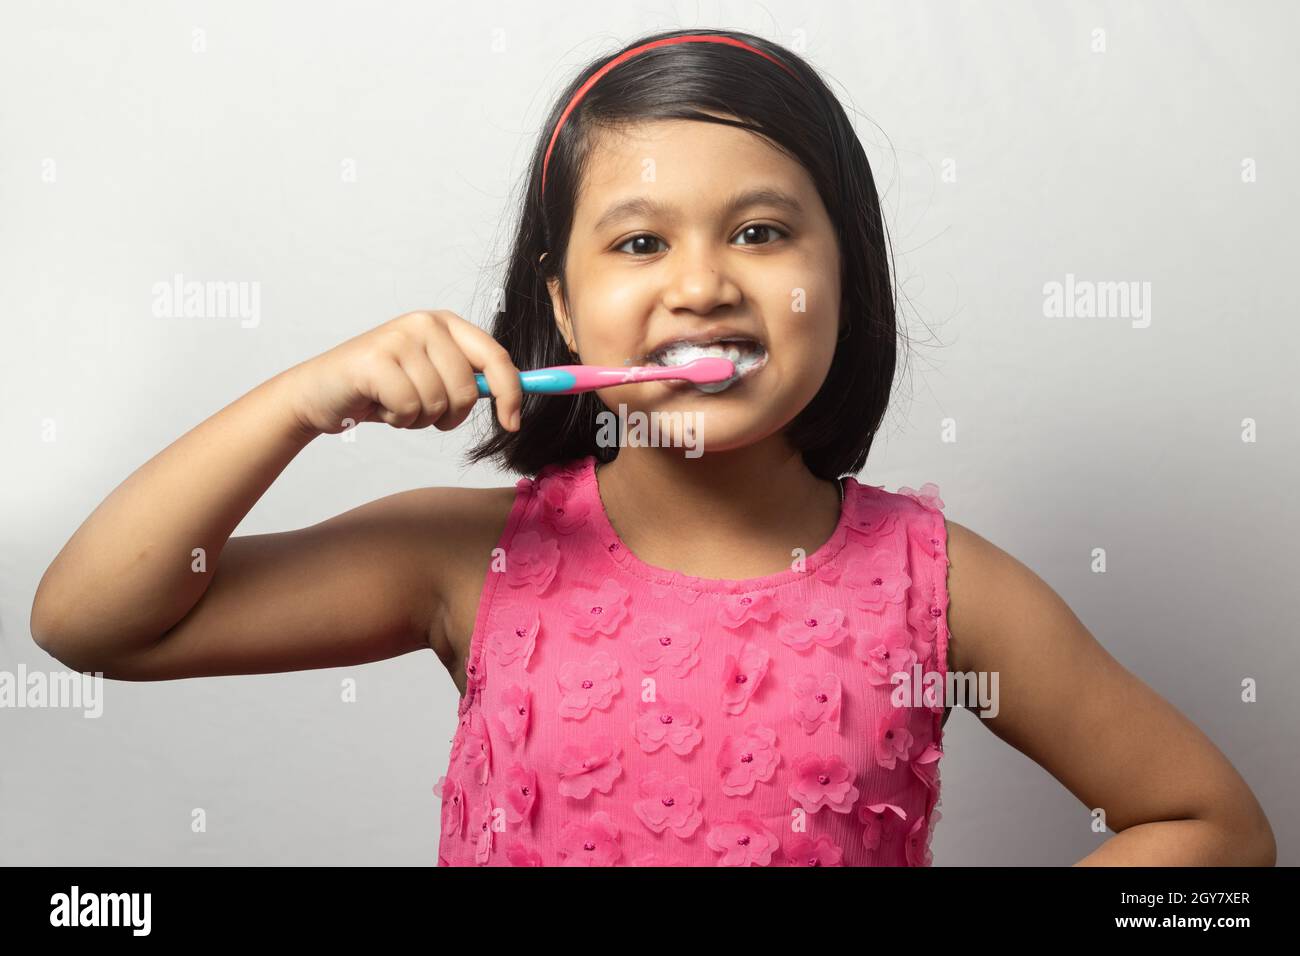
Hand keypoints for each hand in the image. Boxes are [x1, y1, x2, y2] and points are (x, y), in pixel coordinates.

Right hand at [285, 310, 522, 435]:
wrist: (321, 393)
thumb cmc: (381, 389)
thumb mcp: (433, 379)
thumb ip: (470, 381)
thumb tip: (514, 399)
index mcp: (446, 324)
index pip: (496, 357)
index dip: (511, 393)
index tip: (512, 423)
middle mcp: (425, 323)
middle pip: (469, 390)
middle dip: (450, 416)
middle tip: (422, 412)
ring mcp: (399, 337)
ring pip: (438, 403)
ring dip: (419, 419)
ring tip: (396, 404)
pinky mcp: (376, 359)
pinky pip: (409, 407)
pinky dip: (398, 419)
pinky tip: (380, 405)